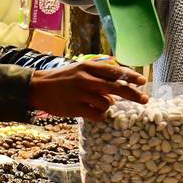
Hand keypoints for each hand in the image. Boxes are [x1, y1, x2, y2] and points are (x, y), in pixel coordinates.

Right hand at [29, 60, 147, 121]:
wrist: (37, 88)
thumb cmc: (60, 79)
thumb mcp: (78, 70)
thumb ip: (97, 77)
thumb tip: (114, 93)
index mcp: (87, 67)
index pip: (114, 71)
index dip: (130, 77)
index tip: (143, 82)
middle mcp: (86, 79)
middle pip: (116, 87)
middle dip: (134, 94)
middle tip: (145, 100)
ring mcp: (81, 94)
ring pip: (107, 103)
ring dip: (106, 106)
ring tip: (94, 104)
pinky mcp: (75, 108)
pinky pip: (97, 114)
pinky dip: (100, 115)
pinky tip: (93, 113)